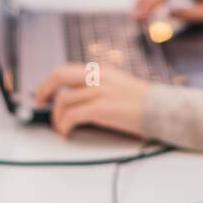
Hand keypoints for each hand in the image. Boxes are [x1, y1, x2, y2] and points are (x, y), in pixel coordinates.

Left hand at [33, 64, 150, 139]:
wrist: (163, 109)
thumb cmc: (146, 103)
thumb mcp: (120, 86)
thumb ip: (100, 87)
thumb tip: (78, 99)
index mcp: (102, 70)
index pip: (68, 70)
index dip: (51, 82)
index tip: (45, 94)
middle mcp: (99, 77)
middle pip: (59, 76)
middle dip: (44, 90)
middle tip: (39, 104)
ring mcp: (100, 91)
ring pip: (64, 101)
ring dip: (57, 117)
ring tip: (60, 127)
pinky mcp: (102, 108)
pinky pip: (72, 115)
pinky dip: (64, 125)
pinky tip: (67, 132)